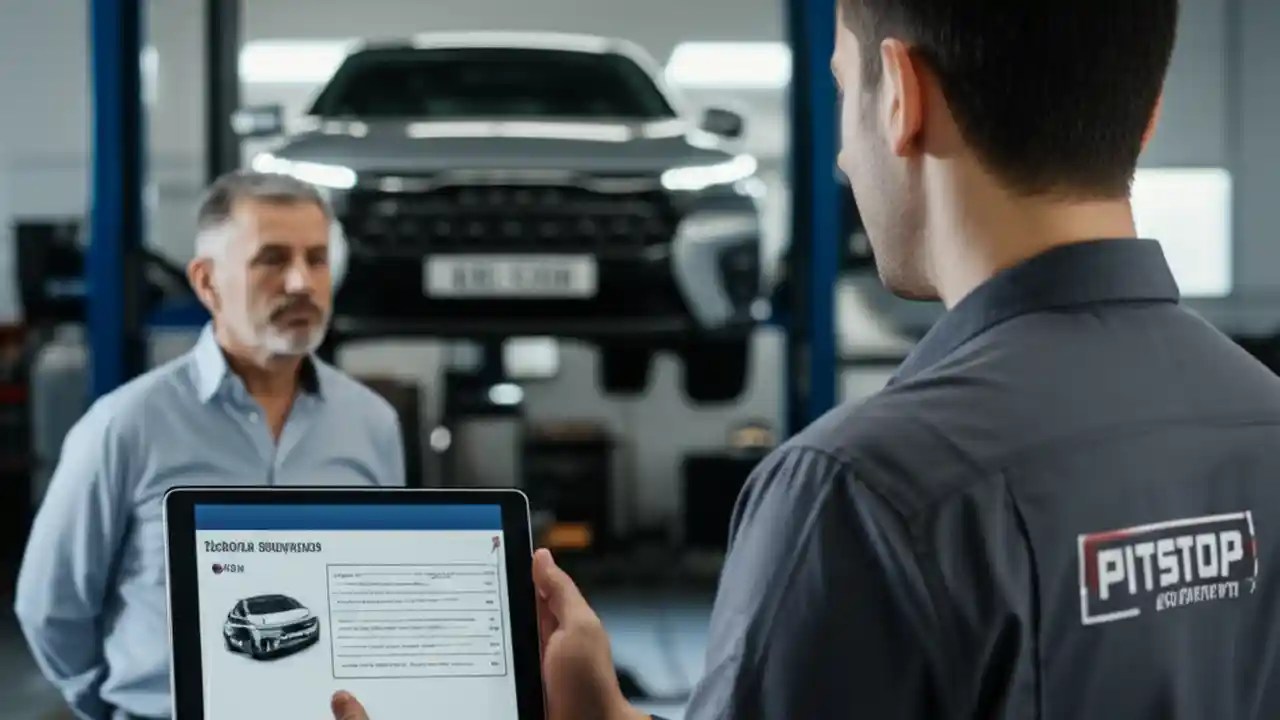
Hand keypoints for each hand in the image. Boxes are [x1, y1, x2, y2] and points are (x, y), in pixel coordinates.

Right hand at [328, 551, 645, 719]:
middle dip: (456, 614)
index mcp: (545, 626)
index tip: (454, 563)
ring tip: (419, 637)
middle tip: (424, 603)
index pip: (511, 592)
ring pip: (471, 654)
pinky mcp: (500, 697)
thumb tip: (540, 556)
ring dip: (450, 649)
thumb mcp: (579, 629)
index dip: (486, 576)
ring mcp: (509, 677)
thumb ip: (560, 593)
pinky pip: (471, 684)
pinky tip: (433, 673)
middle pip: (483, 623)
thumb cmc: (590, 688)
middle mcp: (525, 650)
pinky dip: (453, 678)